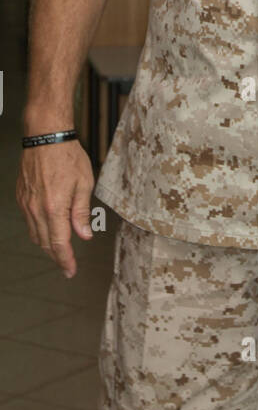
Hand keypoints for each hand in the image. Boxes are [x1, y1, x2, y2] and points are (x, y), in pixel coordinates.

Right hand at [16, 138, 94, 277]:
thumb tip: (84, 235)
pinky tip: (48, 227)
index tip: (70, 272)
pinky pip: (29, 220)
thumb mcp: (84, 184)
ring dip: (47, 244)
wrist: (45, 137)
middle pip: (45, 243)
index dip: (65, 261)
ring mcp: (26, 204)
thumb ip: (82, 212)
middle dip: (56, 256)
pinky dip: (39, 229)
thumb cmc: (68, 157)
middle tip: (67, 265)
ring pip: (35, 233)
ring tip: (60, 248)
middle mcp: (36, 209)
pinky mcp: (21, 197)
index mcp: (54, 208)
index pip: (59, 243)